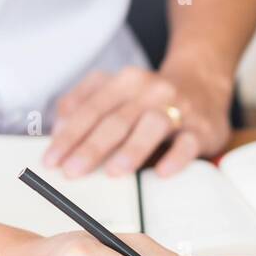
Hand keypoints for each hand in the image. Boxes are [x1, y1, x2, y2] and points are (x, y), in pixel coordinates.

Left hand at [43, 65, 231, 177]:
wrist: (203, 83)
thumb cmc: (151, 97)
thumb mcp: (118, 91)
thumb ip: (88, 106)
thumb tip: (60, 132)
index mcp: (125, 81)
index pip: (91, 108)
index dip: (69, 135)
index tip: (51, 160)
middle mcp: (151, 90)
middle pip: (117, 119)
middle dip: (91, 147)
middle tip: (72, 172)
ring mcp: (179, 108)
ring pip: (153, 125)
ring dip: (132, 149)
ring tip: (114, 173)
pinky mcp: (201, 128)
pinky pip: (189, 143)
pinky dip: (175, 158)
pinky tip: (162, 173)